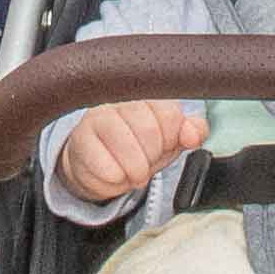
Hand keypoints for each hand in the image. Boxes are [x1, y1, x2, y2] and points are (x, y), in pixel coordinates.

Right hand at [55, 99, 204, 203]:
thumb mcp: (168, 139)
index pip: (170, 115)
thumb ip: (190, 132)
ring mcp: (97, 116)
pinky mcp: (80, 139)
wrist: (96, 164)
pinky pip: (108, 168)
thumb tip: (194, 134)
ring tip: (131, 170)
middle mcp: (120, 98)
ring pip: (128, 148)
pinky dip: (115, 179)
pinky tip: (112, 171)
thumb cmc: (134, 147)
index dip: (169, 139)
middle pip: (149, 130)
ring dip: (135, 170)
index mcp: (146, 94)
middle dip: (151, 156)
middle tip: (144, 161)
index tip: (161, 146)